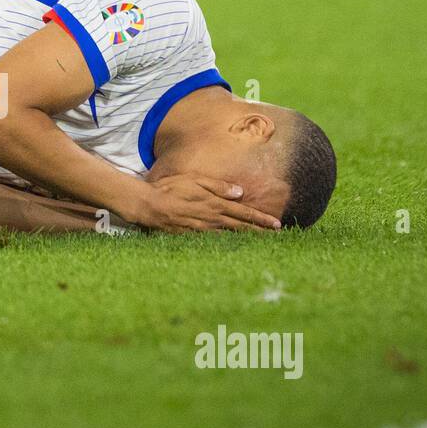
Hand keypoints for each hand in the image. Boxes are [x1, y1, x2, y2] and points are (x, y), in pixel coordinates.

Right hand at [127, 174, 281, 233]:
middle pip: (241, 228)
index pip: (244, 213)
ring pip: (231, 237)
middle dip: (260, 232)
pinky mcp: (193, 238)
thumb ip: (218, 186)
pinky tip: (235, 248)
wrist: (149, 206)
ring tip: (260, 243)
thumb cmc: (170, 188)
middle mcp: (212, 220)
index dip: (261, 219)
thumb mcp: (195, 179)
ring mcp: (203, 231)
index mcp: (215, 204)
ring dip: (247, 240)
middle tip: (277, 237)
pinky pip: (215, 243)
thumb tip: (240, 192)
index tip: (277, 224)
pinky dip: (228, 246)